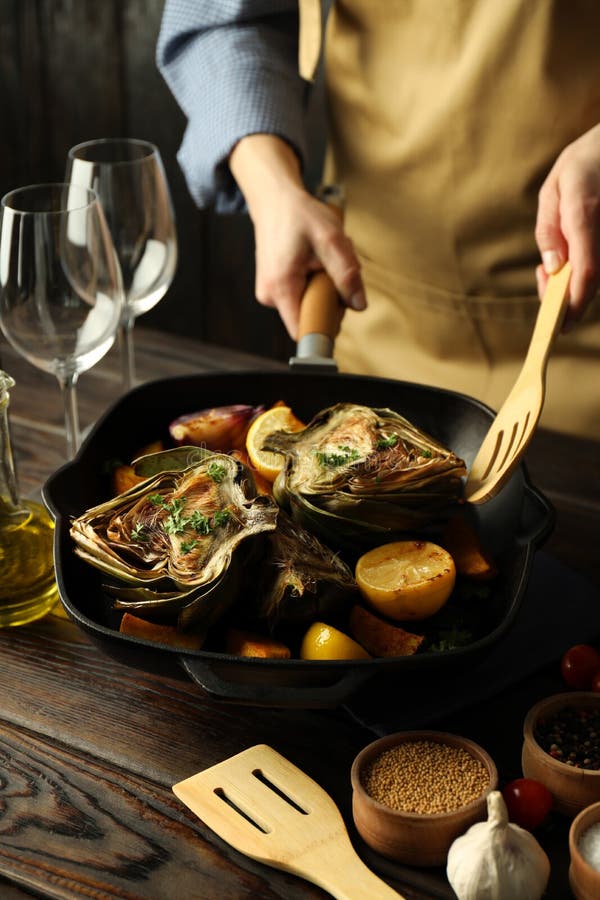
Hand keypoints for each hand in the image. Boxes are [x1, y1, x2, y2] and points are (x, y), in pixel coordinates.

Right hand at [229, 135, 365, 338]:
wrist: (274, 200)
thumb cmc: (299, 215)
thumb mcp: (331, 239)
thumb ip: (346, 274)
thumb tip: (359, 304)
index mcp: (281, 287)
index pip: (304, 331)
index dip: (325, 325)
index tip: (336, 305)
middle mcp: (270, 296)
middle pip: (311, 317)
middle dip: (330, 297)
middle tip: (330, 267)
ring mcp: (270, 294)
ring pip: (308, 306)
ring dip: (324, 287)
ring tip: (320, 259)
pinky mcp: (274, 290)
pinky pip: (302, 297)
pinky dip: (314, 282)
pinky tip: (313, 261)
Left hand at [535, 123, 599, 327]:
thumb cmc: (585, 162)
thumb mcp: (554, 188)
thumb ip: (549, 230)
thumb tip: (552, 269)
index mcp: (585, 214)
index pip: (586, 272)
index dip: (575, 304)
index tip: (560, 325)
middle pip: (594, 280)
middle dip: (566, 295)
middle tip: (544, 282)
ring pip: (598, 275)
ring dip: (575, 281)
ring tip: (554, 264)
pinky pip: (599, 263)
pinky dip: (586, 269)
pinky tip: (571, 254)